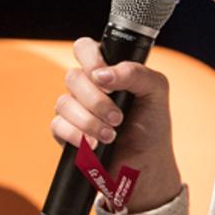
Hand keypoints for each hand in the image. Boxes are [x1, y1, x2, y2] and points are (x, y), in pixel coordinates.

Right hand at [52, 37, 180, 212]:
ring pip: (64, 103)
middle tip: (118, 118)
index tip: (104, 78)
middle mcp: (87, 87)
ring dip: (90, 121)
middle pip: (73, 77)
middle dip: (96, 101)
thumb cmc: (152, 126)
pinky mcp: (65, 132)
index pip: (84, 48)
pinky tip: (95, 145)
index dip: (90, 58)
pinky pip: (58, 125)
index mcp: (107, 70)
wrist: (146, 166)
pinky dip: (78, 135)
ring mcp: (74, 109)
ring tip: (111, 135)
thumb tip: (100, 75)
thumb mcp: (156, 91)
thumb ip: (135, 73)